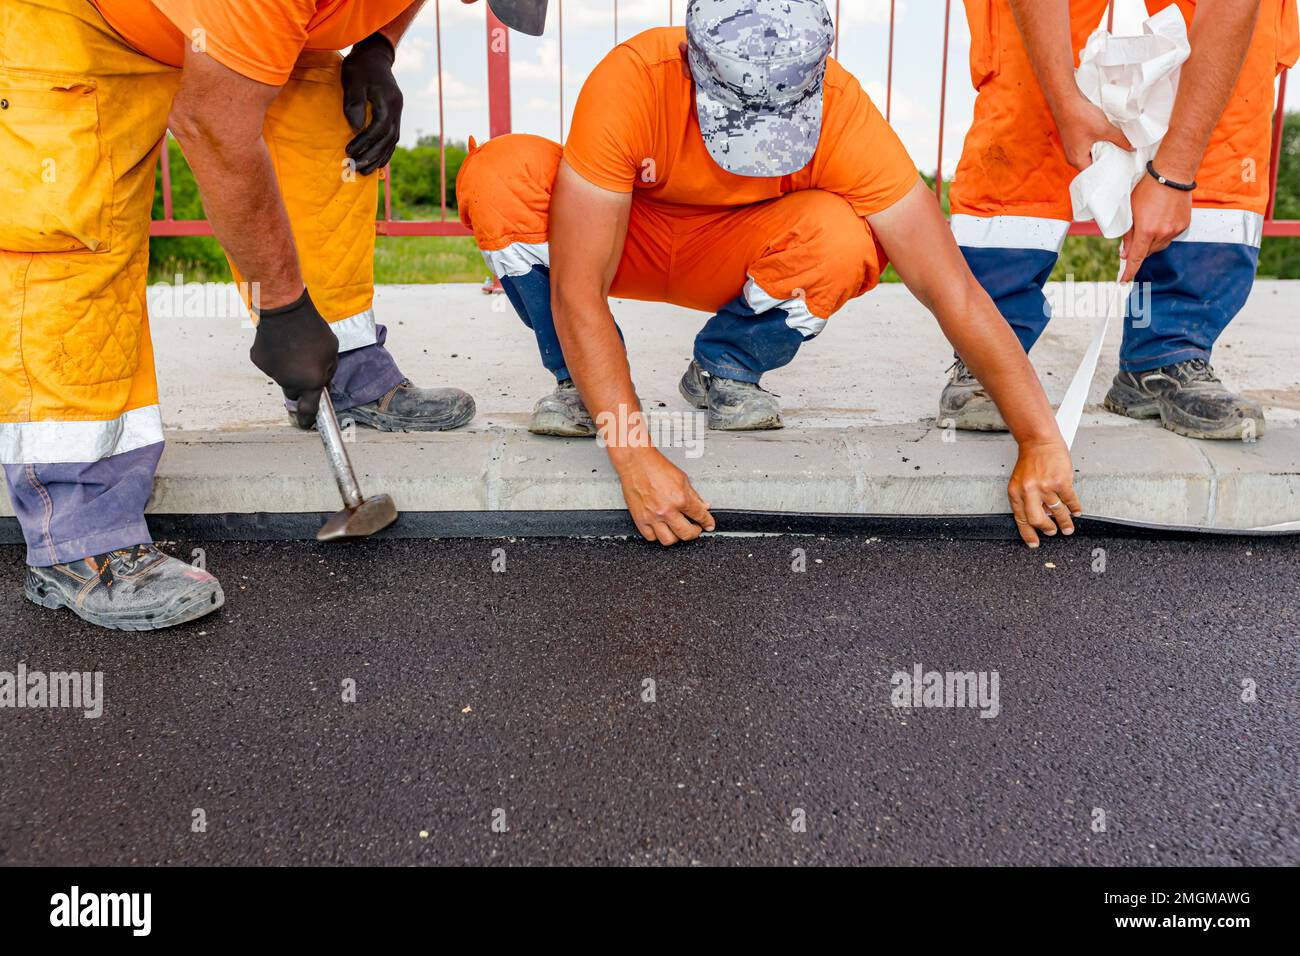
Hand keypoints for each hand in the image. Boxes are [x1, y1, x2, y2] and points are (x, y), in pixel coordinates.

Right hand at [250, 289, 338, 428]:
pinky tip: (280, 342)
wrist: (284, 310)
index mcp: (311, 382)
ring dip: (287, 368)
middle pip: (294, 394)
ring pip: (281, 377)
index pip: (309, 410)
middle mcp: (289, 382)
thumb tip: (323, 385)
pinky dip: (275, 357)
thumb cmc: (313, 329)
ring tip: (293, 347)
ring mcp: (271, 372)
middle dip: (299, 388)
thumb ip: (328, 372)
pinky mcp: (259, 361)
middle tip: (305, 370)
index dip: (308, 420)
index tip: (306, 425)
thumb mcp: (332, 352)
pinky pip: (270, 364)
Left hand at [341, 34, 402, 174]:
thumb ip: (354, 103)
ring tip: (365, 171)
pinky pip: (392, 139)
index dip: (365, 142)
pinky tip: (377, 162)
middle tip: (356, 167)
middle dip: (372, 155)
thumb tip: (356, 128)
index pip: (379, 127)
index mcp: (388, 100)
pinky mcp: (394, 116)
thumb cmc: (360, 67)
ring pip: (392, 141)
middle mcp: (396, 109)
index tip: (349, 150)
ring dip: (379, 158)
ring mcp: (397, 113)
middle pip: (387, 139)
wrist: (375, 56)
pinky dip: (384, 152)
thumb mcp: (353, 80)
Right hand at [615, 448, 715, 545]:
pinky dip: (658, 535)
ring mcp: (652, 517)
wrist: (636, 462)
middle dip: (694, 532)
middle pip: (686, 534)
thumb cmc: (656, 467)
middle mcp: (667, 510)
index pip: (700, 516)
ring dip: (676, 537)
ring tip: (677, 529)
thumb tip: (703, 506)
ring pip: (669, 540)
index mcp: (680, 499)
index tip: (709, 525)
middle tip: (695, 528)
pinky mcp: (640, 519)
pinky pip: (651, 537)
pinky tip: (661, 528)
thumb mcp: (682, 478)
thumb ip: (694, 496)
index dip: (707, 522)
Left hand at [1007, 439, 1081, 547]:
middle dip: (1046, 529)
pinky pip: (1070, 501)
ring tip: (1067, 527)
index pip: (1021, 519)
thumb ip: (1027, 499)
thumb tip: (1041, 518)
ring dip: (1064, 522)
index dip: (1028, 534)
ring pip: (1056, 512)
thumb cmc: (1030, 461)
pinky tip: (1076, 511)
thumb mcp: (1020, 482)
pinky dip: (1075, 508)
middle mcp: (1029, 491)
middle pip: (1037, 520)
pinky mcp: (1061, 482)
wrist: (1039, 442)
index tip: (1033, 543)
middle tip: (1052, 532)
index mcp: (1016, 492)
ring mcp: (1046, 487)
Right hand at [1055, 95, 1132, 170]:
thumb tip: (1131, 147)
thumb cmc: (1078, 116)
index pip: (1094, 173)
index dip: (1107, 171)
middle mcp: (1073, 156)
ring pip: (1092, 154)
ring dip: (1103, 150)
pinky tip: (1107, 137)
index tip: (1119, 169)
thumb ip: (1120, 139)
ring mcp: (1074, 147)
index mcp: (1077, 160)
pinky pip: (1089, 146)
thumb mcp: (1104, 129)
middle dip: (1107, 160)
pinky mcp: (1076, 138)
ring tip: (1116, 146)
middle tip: (1122, 157)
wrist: (1066, 100)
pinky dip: (1098, 143)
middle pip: (1093, 164)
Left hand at [1120, 172, 1191, 281]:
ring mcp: (1175, 230)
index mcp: (1146, 231)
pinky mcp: (1184, 225)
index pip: (1136, 258)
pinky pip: (1170, 237)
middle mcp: (1162, 233)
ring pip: (1159, 246)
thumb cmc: (1147, 189)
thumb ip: (1127, 234)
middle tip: (1135, 236)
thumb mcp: (1130, 211)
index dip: (1129, 271)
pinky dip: (1162, 234)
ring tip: (1149, 223)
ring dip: (1151, 242)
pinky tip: (1160, 220)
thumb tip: (1125, 253)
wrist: (1172, 175)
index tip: (1124, 280)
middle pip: (1147, 252)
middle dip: (1139, 249)